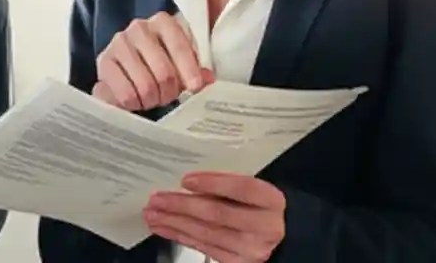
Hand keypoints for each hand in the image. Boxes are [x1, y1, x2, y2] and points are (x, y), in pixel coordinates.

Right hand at [92, 12, 213, 110]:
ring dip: (151, 100)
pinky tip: (135, 101)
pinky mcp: (104, 62)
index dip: (189, 73)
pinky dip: (134, 104)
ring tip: (152, 99)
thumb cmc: (160, 62)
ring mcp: (119, 43)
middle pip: (164, 72)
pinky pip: (125, 94)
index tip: (194, 89)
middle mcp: (139, 28)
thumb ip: (195, 70)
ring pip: (145, 86)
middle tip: (168, 97)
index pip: (180, 48)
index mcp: (163, 22)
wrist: (127, 64)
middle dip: (169, 92)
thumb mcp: (180, 61)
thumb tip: (207, 81)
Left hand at [143, 172, 285, 261]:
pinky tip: (165, 227)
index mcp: (272, 201)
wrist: (283, 236)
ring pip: (206, 234)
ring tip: (152, 213)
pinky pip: (203, 247)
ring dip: (174, 223)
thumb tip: (187, 182)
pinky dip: (180, 236)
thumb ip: (228, 184)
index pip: (242, 189)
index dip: (213, 183)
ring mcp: (251, 249)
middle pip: (218, 214)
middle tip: (157, 198)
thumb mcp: (254, 189)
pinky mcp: (237, 262)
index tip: (185, 180)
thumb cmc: (260, 206)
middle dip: (182, 205)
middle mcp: (265, 228)